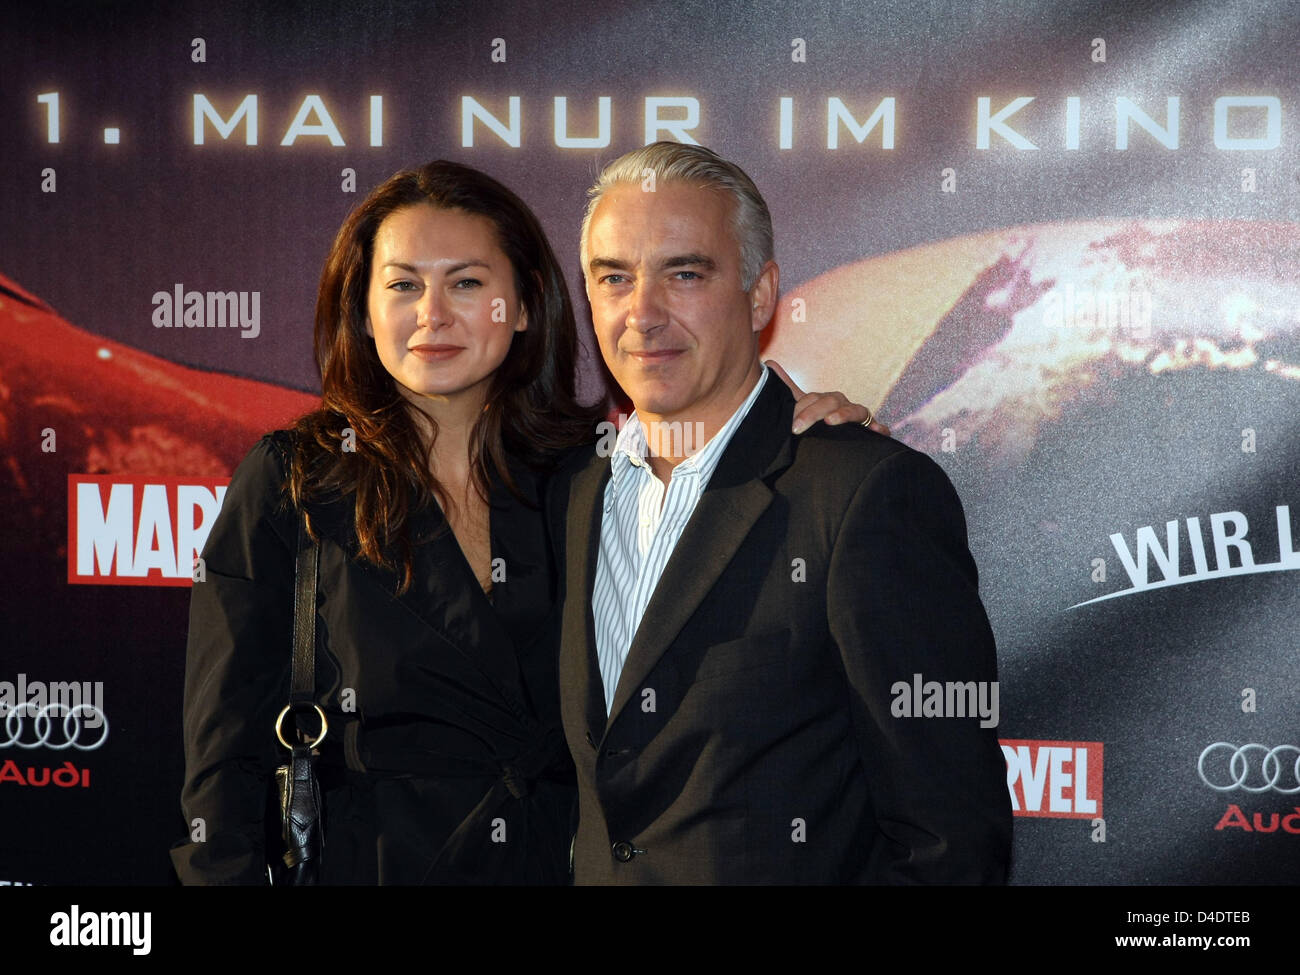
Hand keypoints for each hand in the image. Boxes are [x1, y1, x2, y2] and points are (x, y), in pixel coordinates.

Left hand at [766, 359, 891, 436]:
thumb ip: (787, 388)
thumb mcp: (801, 406)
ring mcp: (857, 416)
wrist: (835, 439)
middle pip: (831, 402)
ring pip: (854, 410)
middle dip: (813, 414)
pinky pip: (877, 427)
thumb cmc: (817, 421)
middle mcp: (842, 404)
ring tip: (830, 421)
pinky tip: (879, 431)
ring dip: (843, 415)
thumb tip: (769, 363)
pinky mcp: (870, 429)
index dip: (802, 409)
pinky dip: (879, 428)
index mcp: (825, 399)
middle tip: (797, 428)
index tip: (791, 425)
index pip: (813, 398)